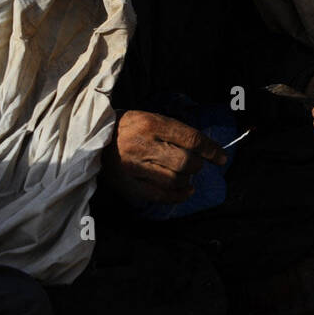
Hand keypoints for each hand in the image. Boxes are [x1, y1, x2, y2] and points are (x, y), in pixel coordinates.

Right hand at [101, 110, 225, 204]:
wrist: (92, 139)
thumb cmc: (128, 127)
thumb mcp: (150, 118)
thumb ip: (176, 132)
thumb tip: (207, 149)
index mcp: (150, 123)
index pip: (192, 139)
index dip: (212, 150)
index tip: (221, 157)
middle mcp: (142, 145)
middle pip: (186, 162)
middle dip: (198, 165)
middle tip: (197, 164)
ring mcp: (134, 167)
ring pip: (176, 180)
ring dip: (188, 180)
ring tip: (186, 175)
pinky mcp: (128, 184)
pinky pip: (161, 195)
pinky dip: (178, 196)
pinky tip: (186, 191)